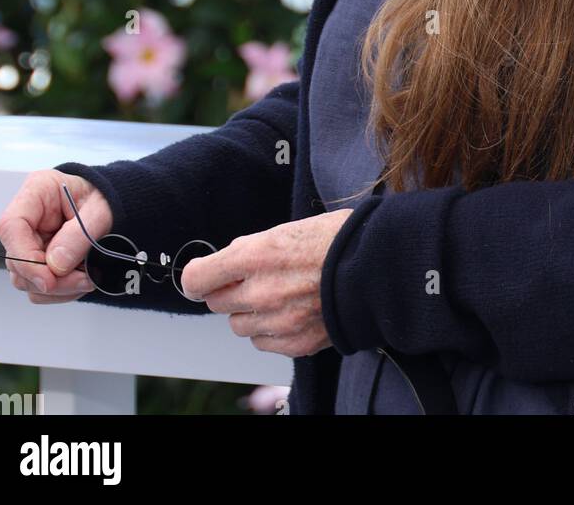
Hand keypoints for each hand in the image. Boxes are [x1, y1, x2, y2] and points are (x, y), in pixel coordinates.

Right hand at [0, 170, 111, 303]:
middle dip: (51, 279)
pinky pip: (38, 287)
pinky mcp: (37, 259)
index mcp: (37, 192)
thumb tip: (56, 266)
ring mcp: (30, 241)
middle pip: (16, 260)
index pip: (11, 227)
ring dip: (57, 288)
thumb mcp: (101, 210)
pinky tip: (79, 280)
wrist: (111, 204)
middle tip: (83, 280)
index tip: (49, 279)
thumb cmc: (104, 197)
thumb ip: (80, 235)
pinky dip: (60, 291)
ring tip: (86, 278)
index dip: (25, 258)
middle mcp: (27, 218)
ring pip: (26, 279)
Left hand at [179, 209, 355, 356]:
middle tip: (254, 279)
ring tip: (278, 295)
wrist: (377, 267)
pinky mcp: (295, 343)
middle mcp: (261, 292)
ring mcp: (277, 321)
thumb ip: (250, 251)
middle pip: (216, 303)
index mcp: (255, 256)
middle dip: (230, 291)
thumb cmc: (337, 240)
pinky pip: (263, 343)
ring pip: (239, 326)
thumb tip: (227, 264)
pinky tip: (292, 311)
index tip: (202, 277)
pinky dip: (271, 331)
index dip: (198, 278)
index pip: (196, 279)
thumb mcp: (285, 230)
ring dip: (250, 313)